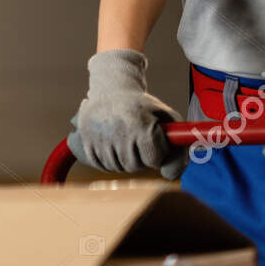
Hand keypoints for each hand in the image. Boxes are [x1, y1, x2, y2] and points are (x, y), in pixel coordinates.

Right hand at [71, 49, 185, 178]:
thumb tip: (169, 175)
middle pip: (136, 166)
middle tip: (138, 137)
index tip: (153, 137)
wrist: (110, 90)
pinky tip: (112, 142)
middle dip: (141, 156)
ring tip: (125, 137)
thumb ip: (179, 148)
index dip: (157, 151)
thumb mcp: (168, 118)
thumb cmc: (143, 107)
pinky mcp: (86, 143)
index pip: (154, 159)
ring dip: (125, 158)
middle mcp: (119, 134)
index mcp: (141, 126)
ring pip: (119, 167)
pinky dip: (110, 158)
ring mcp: (100, 139)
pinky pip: (103, 166)